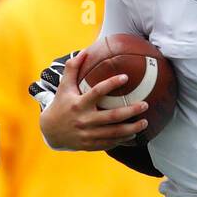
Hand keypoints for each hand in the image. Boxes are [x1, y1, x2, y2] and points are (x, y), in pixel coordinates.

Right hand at [34, 51, 148, 151]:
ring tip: (145, 122)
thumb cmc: (61, 104)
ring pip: (115, 133)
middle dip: (131, 111)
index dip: (112, 84)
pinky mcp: (91, 145)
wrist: (51, 131)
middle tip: (145, 104)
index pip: (98, 92)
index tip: (126, 77)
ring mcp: (88, 134)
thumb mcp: (64, 86)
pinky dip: (123, 139)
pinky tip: (134, 133)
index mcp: (79, 104)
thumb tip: (84, 51)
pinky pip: (110, 142)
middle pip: (112, 116)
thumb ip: (73, 68)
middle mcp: (85, 120)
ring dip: (132, 128)